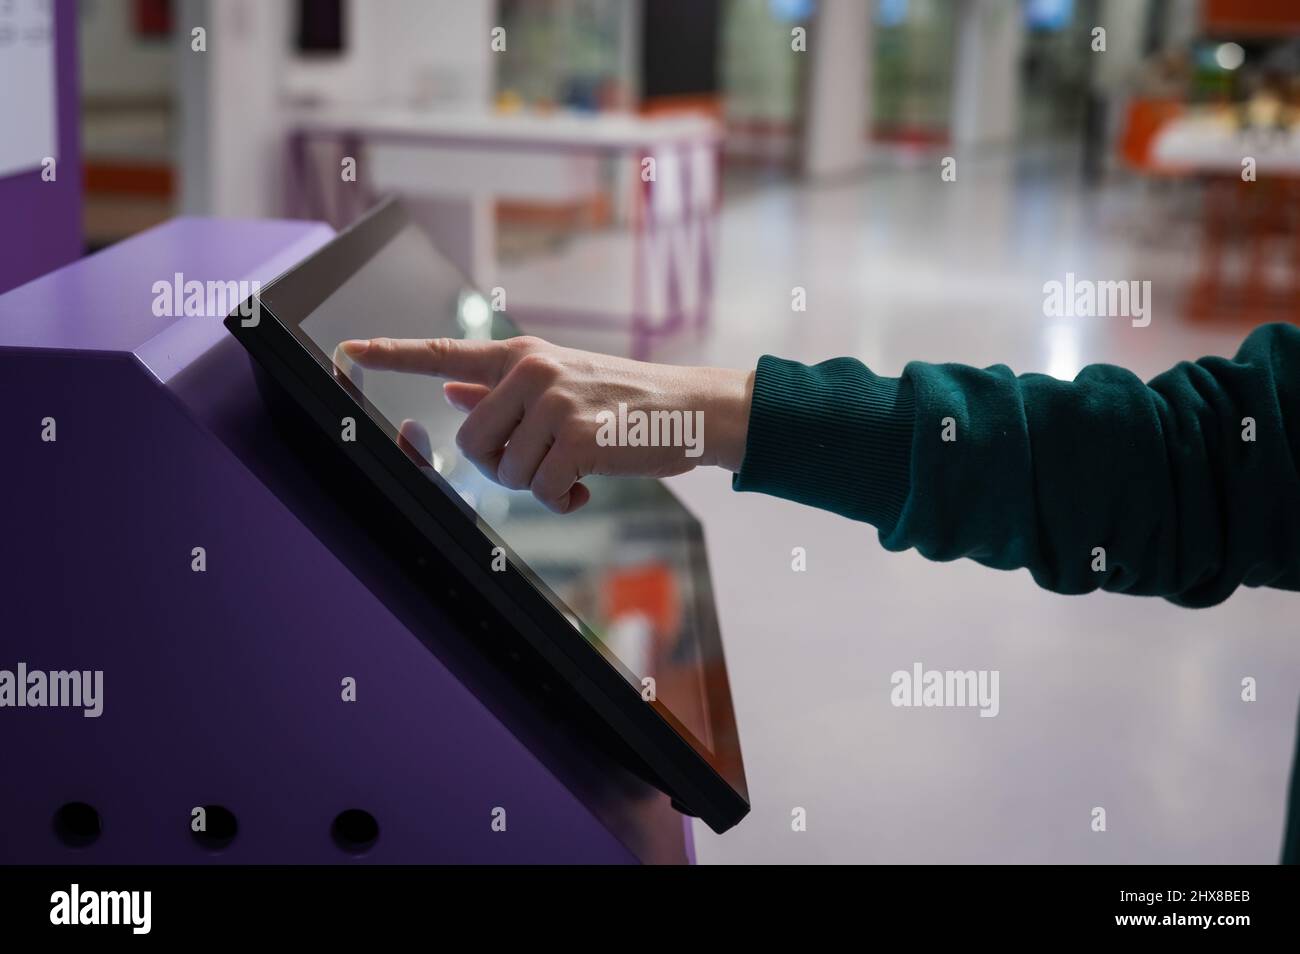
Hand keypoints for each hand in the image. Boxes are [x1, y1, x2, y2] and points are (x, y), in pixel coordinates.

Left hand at [337, 336, 753, 513]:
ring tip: (577, 467)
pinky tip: (589, 486)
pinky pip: (541, 490)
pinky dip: (563, 501)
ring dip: (539, 485)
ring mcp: (556, 401)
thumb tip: (450, 392)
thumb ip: (502, 389)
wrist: (690, 407)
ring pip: (507, 473)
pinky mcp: (579, 436)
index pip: (444, 352)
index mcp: (521, 356)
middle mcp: (532, 370)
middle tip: (545, 461)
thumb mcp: (561, 381)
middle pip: (472, 443)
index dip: (392, 355)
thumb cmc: (623, 400)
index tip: (348, 350)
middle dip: (503, 467)